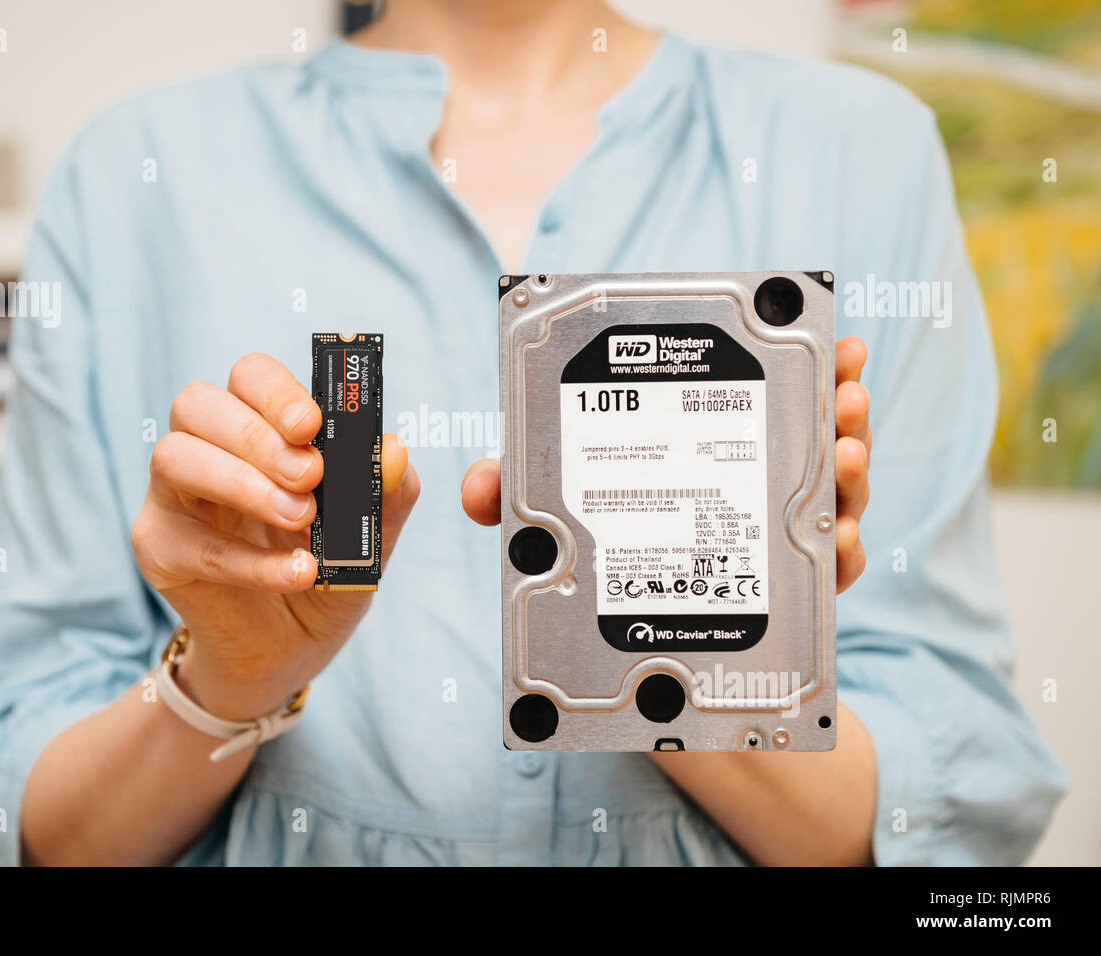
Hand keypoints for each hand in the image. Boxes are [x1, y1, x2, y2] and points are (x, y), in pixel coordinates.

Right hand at [131, 354, 419, 720]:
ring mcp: (172, 497)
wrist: (291, 651)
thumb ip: (385, 494)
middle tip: (309, 476)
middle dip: (257, 435)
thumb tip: (395, 449)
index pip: (248, 377)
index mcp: (256, 427)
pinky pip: (195, 544)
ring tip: (300, 519)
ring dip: (242, 483)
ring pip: (174, 457)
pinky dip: (252, 560)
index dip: (277, 392)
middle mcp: (204, 449)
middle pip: (197, 404)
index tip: (313, 424)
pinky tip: (299, 573)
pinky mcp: (160, 551)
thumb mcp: (371, 537)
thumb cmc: (327, 572)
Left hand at [461, 336, 871, 593]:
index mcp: (705, 455)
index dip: (801, 362)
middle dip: (837, 408)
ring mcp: (772, 543)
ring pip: (829, 498)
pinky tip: (841, 536)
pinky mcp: (783, 600)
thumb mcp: (548, 523)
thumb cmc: (590, 572)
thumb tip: (476, 486)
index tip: (831, 336)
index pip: (757, 398)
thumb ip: (514, 498)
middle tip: (845, 390)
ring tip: (846, 449)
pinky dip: (842, 556)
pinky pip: (826, 578)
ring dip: (849, 471)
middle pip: (809, 440)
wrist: (624, 666)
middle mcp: (749, 491)